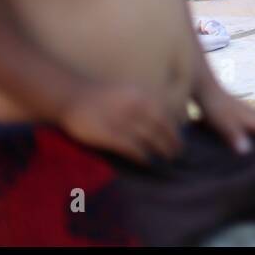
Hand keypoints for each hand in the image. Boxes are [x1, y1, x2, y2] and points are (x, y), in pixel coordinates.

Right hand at [59, 82, 183, 163]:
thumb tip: (168, 120)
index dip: (176, 132)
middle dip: (172, 143)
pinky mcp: (107, 134)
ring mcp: (121, 120)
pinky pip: (130, 147)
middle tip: (178, 155)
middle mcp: (134, 107)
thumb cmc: (104, 98)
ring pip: (148, 139)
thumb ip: (147, 105)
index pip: (167, 116)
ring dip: (161, 150)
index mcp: (142, 96)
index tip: (181, 142)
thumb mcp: (130, 92)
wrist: (73, 96)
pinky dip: (141, 156)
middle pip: (161, 129)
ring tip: (167, 160)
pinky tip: (147, 162)